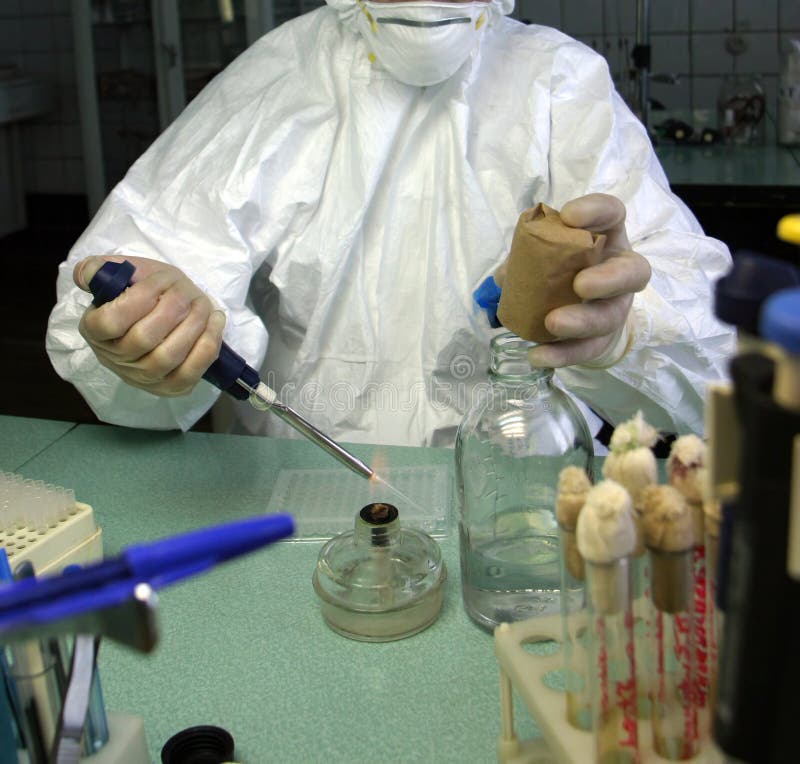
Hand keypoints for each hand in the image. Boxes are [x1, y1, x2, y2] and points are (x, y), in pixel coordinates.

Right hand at [74, 255, 225, 395]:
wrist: (169, 316)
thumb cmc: (145, 293)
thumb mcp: (125, 273)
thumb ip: (102, 269)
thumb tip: (86, 273)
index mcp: (96, 330)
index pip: (110, 321)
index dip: (139, 297)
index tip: (160, 279)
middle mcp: (116, 359)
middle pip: (144, 337)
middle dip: (173, 308)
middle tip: (188, 290)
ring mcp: (143, 377)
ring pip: (168, 356)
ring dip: (193, 325)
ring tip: (203, 304)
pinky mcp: (171, 387)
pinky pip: (191, 371)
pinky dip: (208, 344)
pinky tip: (215, 321)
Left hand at [521, 194, 649, 367]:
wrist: (573, 308)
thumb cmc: (558, 268)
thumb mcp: (542, 254)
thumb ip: (525, 257)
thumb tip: (505, 276)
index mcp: (607, 237)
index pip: (612, 214)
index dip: (597, 211)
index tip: (569, 215)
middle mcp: (620, 270)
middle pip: (631, 272)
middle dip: (608, 280)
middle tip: (580, 285)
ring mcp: (616, 306)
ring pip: (610, 317)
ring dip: (582, 322)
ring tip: (552, 324)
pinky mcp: (603, 338)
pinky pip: (588, 349)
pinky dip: (563, 355)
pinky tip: (538, 356)